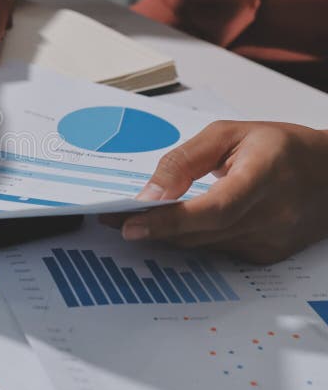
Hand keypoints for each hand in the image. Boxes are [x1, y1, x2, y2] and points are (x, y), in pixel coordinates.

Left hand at [114, 121, 327, 262]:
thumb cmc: (280, 147)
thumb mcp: (229, 134)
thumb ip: (186, 160)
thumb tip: (150, 193)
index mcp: (264, 175)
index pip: (213, 208)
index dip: (170, 220)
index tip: (130, 223)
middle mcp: (271, 214)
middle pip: (200, 232)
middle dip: (151, 227)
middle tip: (110, 218)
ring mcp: (270, 240)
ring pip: (202, 245)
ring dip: (163, 235)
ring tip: (128, 220)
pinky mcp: (265, 255)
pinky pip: (214, 250)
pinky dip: (188, 239)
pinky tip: (166, 227)